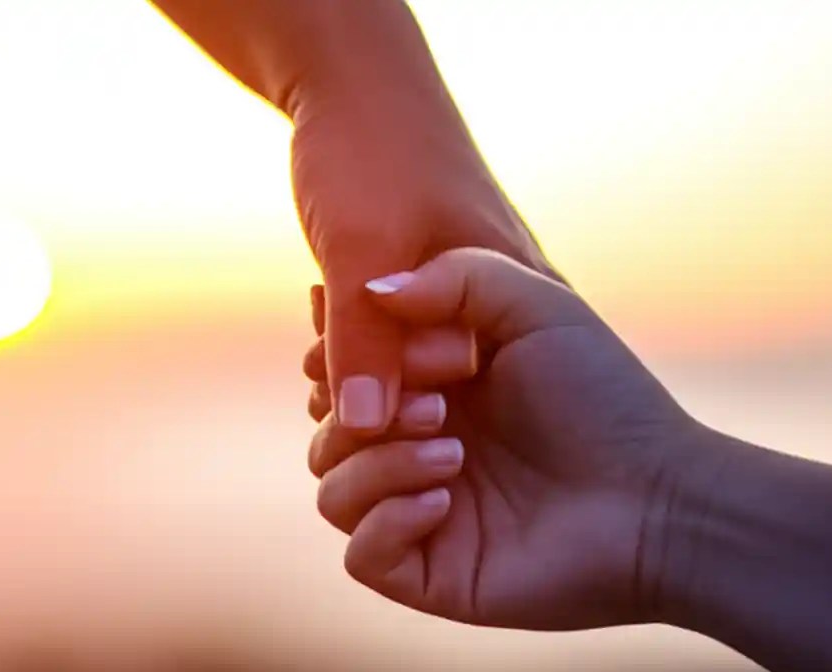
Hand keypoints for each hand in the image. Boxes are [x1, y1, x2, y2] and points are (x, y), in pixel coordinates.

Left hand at [292, 89, 559, 434]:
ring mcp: (468, 291)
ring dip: (365, 370)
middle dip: (381, 392)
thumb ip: (365, 340)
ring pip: (414, 364)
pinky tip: (327, 338)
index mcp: (510, 292)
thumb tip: (368, 429)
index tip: (345, 401)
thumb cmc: (370, 151)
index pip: (462, 390)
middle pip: (441, 384)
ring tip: (321, 362)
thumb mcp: (360, 249)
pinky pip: (399, 338)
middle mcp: (499, 298)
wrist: (356, 81)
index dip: (399, 407)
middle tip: (323, 381)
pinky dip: (362, 344)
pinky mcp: (434, 284)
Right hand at [305, 249, 698, 629]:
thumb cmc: (605, 400)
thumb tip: (368, 290)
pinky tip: (444, 500)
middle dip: (361, 408)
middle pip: (327, 429)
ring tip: (452, 451)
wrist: (658, 503)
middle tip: (437, 402)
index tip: (345, 329)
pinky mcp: (429, 572)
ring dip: (377, 463)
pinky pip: (359, 553)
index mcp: (434, 389)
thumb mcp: (536, 306)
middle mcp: (418, 449)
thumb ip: (453, 277)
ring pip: (330, 489)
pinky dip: (386, 520)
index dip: (336, 351)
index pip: (346, 372)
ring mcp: (419, 513)